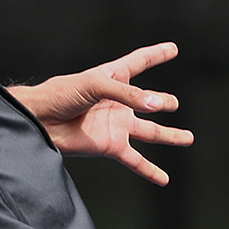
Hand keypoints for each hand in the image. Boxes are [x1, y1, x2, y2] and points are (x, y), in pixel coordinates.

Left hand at [8, 42, 193, 184]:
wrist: (40, 120)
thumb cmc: (61, 94)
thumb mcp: (96, 85)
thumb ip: (128, 95)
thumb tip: (156, 106)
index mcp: (113, 78)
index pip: (139, 62)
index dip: (156, 55)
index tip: (172, 49)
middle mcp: (118, 102)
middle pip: (148, 101)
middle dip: (162, 101)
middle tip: (173, 103)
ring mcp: (116, 125)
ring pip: (151, 132)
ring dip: (170, 135)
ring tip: (188, 138)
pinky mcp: (111, 146)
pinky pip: (136, 160)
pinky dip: (150, 170)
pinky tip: (164, 179)